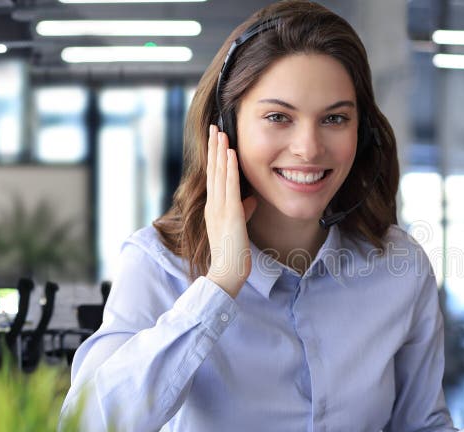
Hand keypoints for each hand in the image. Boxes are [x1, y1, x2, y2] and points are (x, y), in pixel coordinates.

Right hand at [204, 125, 258, 297]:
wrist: (226, 272)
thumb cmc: (233, 253)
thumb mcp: (239, 227)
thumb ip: (243, 211)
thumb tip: (250, 200)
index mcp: (214, 207)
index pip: (213, 176)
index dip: (214, 156)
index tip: (215, 139)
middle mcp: (214, 204)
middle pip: (212, 169)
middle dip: (213, 147)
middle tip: (213, 127)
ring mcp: (220, 208)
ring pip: (218, 173)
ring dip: (219, 151)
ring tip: (220, 132)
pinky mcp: (230, 214)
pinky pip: (229, 186)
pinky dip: (229, 168)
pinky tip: (230, 154)